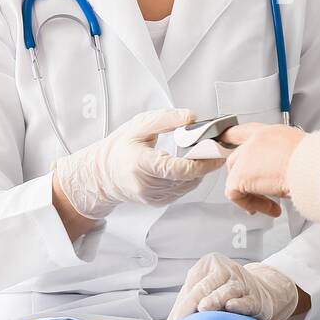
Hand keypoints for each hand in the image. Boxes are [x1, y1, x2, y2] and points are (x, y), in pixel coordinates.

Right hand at [51, 108, 224, 218]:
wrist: (102, 173)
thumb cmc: (119, 148)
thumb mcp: (139, 125)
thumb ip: (166, 119)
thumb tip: (190, 118)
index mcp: (141, 164)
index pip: (179, 169)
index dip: (202, 162)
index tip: (216, 151)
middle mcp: (146, 185)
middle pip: (187, 178)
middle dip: (204, 162)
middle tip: (213, 147)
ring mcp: (153, 197)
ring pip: (188, 186)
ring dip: (198, 171)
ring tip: (200, 153)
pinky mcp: (158, 202)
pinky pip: (182, 191)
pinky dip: (189, 178)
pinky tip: (186, 166)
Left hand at [166, 252, 298, 319]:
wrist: (262, 291)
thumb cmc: (225, 292)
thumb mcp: (205, 289)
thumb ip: (187, 303)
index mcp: (209, 264)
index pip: (192, 284)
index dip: (182, 304)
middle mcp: (226, 270)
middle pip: (206, 286)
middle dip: (192, 303)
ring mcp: (242, 282)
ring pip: (226, 290)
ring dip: (214, 300)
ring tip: (203, 308)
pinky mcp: (256, 297)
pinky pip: (246, 300)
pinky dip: (239, 304)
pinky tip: (231, 306)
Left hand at [220, 122, 306, 216]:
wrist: (315, 168)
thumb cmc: (317, 163)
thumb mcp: (301, 154)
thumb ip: (285, 159)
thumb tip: (285, 174)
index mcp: (271, 133)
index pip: (245, 131)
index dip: (234, 137)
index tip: (225, 138)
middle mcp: (255, 140)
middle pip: (236, 159)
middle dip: (243, 178)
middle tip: (257, 192)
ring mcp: (246, 156)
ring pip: (235, 178)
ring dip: (252, 195)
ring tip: (270, 205)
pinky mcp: (240, 175)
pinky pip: (235, 194)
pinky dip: (249, 204)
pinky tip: (268, 208)